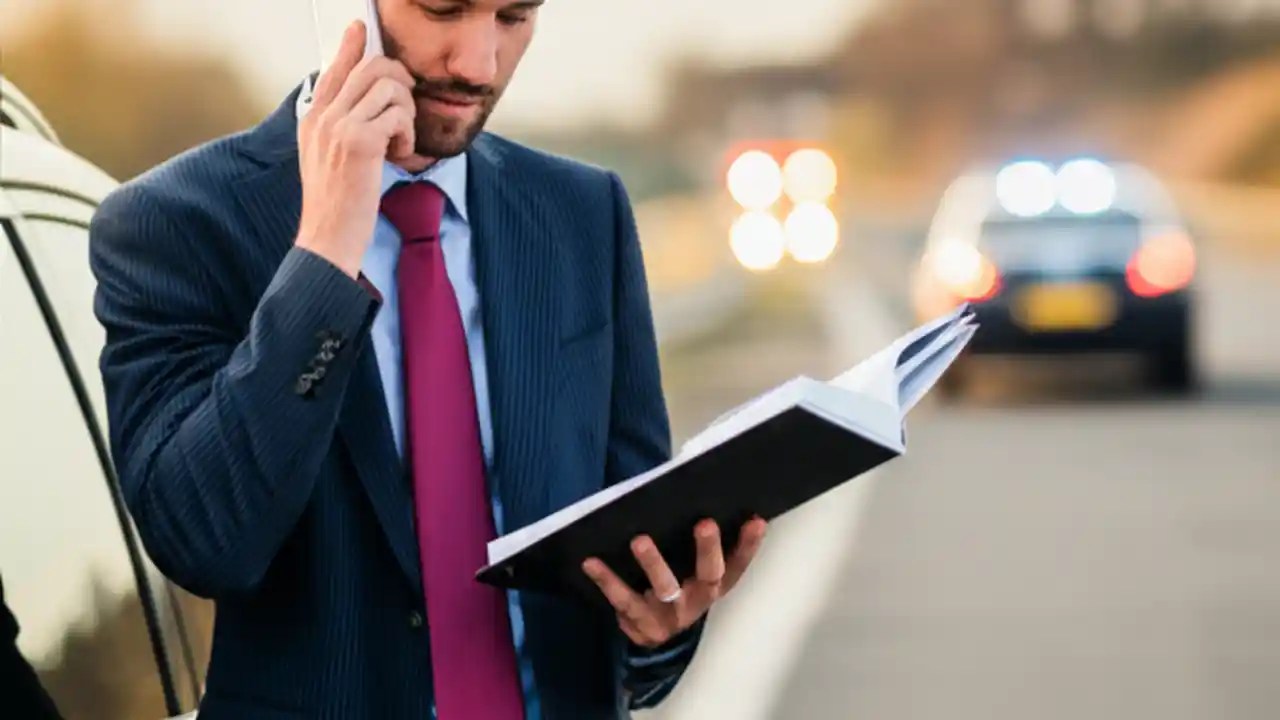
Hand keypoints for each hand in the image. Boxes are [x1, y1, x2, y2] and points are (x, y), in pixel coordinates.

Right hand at [295, 21, 416, 277]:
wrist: (327, 238)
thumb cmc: (335, 205)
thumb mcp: (325, 159)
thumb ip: (336, 128)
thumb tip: (361, 104)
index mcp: (312, 118)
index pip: (333, 69)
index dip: (351, 45)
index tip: (361, 27)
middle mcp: (323, 116)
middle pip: (370, 68)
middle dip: (400, 81)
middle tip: (407, 107)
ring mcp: (340, 127)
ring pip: (390, 87)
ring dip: (407, 114)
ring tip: (400, 143)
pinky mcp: (361, 142)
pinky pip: (399, 116)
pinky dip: (408, 136)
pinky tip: (399, 157)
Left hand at [582, 517, 767, 648]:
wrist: (657, 640)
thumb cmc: (676, 588)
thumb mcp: (693, 571)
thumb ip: (697, 544)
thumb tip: (689, 492)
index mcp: (715, 584)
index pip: (738, 563)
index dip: (749, 544)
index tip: (756, 520)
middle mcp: (698, 600)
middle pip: (709, 574)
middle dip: (708, 549)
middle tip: (704, 523)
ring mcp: (671, 614)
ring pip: (665, 588)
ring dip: (653, 563)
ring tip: (639, 541)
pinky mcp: (642, 624)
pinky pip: (624, 600)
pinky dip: (607, 580)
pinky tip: (592, 562)